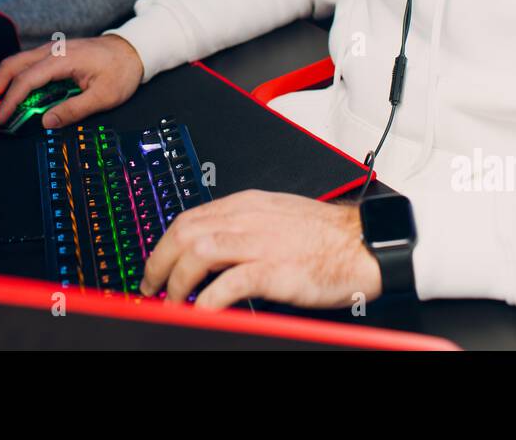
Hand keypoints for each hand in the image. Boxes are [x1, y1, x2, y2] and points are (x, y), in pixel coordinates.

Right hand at [0, 34, 144, 127]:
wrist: (134, 49)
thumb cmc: (122, 71)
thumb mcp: (104, 96)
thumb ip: (74, 110)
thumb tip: (46, 122)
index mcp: (63, 59)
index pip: (26, 80)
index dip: (9, 101)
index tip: (0, 119)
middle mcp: (52, 50)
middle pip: (11, 66)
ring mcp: (52, 50)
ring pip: (16, 63)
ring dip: (0, 83)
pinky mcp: (54, 54)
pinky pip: (26, 65)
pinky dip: (13, 79)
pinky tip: (10, 94)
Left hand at [139, 190, 382, 309]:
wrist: (363, 244)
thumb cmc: (324, 235)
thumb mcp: (275, 216)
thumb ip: (241, 226)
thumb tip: (208, 248)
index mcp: (245, 205)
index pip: (188, 217)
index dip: (163, 244)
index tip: (155, 265)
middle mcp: (248, 219)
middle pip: (184, 233)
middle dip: (158, 262)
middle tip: (152, 287)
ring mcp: (261, 244)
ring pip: (199, 253)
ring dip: (178, 280)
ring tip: (174, 301)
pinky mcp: (276, 270)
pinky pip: (230, 283)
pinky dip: (209, 298)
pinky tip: (203, 310)